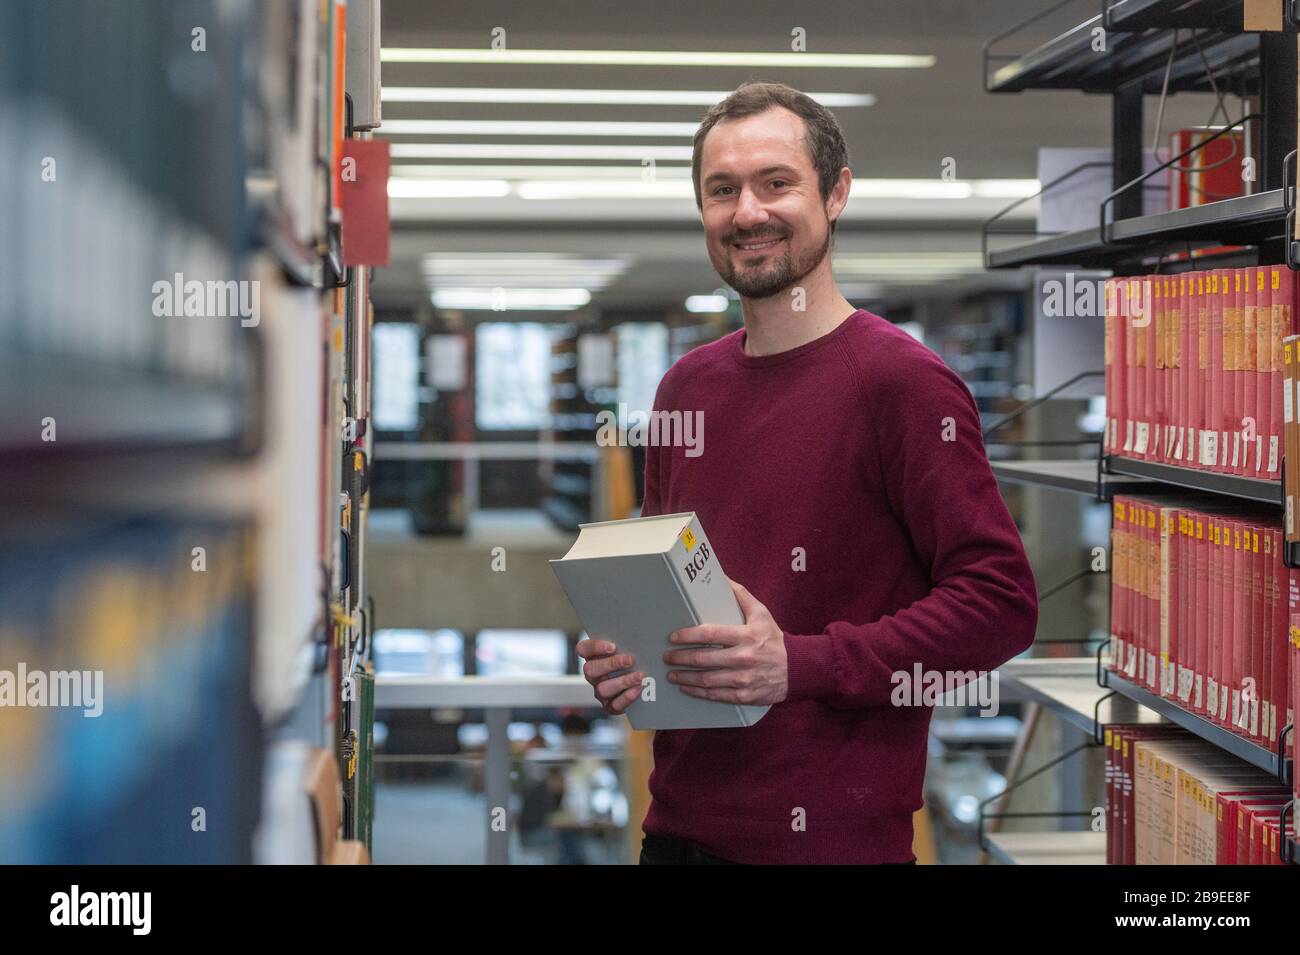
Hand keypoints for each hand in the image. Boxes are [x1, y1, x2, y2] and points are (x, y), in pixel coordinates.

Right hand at [576, 638, 643, 715]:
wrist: (645, 684)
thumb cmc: (634, 658)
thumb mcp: (628, 647)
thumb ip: (627, 641)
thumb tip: (639, 633)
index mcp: (592, 656)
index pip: (583, 649)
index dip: (595, 647)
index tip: (613, 645)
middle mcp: (593, 674)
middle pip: (591, 669)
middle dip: (611, 664)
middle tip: (630, 660)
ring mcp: (599, 691)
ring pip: (602, 689)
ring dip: (622, 681)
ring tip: (640, 676)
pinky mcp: (610, 706)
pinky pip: (614, 705)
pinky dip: (627, 697)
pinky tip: (639, 689)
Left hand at [664, 578, 787, 705]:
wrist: (797, 669)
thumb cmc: (774, 639)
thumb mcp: (761, 614)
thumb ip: (741, 596)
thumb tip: (722, 577)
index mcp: (745, 635)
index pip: (710, 633)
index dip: (689, 635)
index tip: (673, 637)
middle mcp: (743, 658)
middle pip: (704, 658)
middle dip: (681, 658)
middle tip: (667, 656)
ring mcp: (743, 679)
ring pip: (707, 680)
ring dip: (685, 678)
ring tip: (672, 674)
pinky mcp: (744, 695)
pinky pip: (716, 695)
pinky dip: (698, 693)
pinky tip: (687, 689)